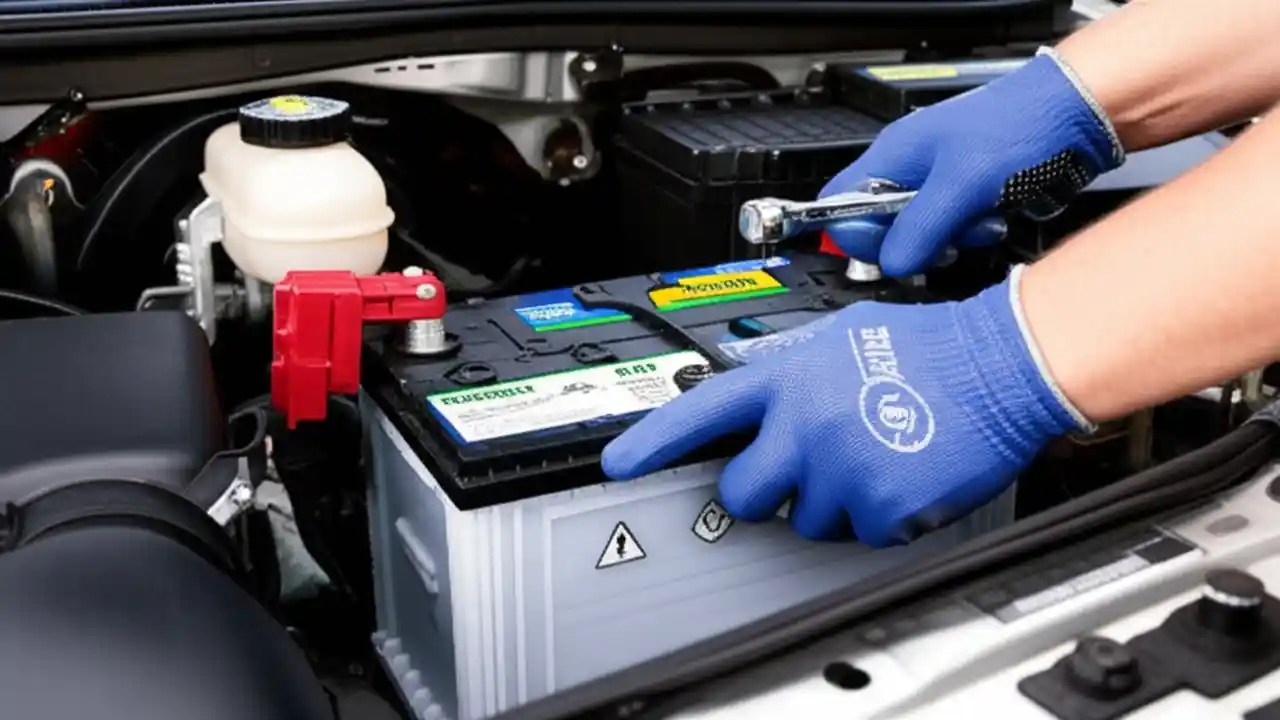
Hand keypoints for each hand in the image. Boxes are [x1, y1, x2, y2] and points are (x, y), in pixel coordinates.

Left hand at [601, 268, 1090, 546]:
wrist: (1001, 366)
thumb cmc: (930, 347)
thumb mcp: (843, 336)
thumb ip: (791, 368)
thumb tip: (761, 387)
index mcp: (788, 378)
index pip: (701, 413)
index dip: (652, 442)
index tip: (618, 464)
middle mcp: (803, 425)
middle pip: (744, 493)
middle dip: (766, 491)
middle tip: (803, 469)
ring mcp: (839, 469)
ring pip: (805, 520)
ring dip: (832, 502)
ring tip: (874, 456)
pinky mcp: (879, 508)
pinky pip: (858, 534)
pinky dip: (877, 517)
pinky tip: (900, 474)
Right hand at [822, 50, 1123, 276]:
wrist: (1079, 111)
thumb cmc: (1021, 127)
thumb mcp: (963, 185)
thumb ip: (920, 229)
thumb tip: (891, 264)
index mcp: (893, 155)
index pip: (840, 207)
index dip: (859, 237)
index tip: (893, 251)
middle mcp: (910, 166)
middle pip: (883, 226)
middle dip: (915, 242)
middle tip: (945, 239)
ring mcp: (940, 179)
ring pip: (923, 233)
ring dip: (953, 239)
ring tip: (983, 220)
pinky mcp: (970, 191)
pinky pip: (956, 228)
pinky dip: (975, 231)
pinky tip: (998, 216)